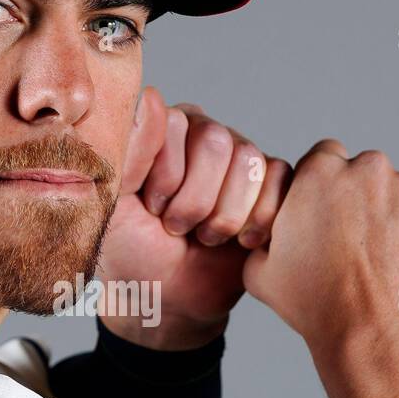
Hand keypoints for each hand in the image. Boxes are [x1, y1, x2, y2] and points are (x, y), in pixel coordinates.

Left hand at [96, 86, 293, 348]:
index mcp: (162, 128)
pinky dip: (259, 220)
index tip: (151, 209)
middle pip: (219, 142)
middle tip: (177, 228)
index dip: (167, 178)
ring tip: (204, 237)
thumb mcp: (116, 205)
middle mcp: (204, 133)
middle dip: (196, 201)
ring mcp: (241, 158)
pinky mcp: (272, 185)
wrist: (170, 301)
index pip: (177, 125)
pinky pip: (282, 180)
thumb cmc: (133, 253)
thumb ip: (129, 152)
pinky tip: (240, 241)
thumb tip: (152, 96)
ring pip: (251, 163)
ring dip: (225, 216)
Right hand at [241, 138, 398, 363]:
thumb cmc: (316, 309)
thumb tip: (265, 230)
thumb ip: (265, 234)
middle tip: (367, 249)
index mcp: (320, 173)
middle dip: (370, 203)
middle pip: (371, 173)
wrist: (375, 338)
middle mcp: (370, 168)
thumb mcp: (262, 271)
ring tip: (396, 267)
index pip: (327, 156)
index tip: (337, 216)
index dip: (331, 188)